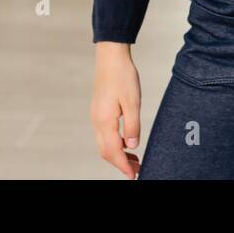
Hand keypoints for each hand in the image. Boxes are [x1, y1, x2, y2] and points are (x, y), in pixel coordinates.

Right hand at [90, 42, 142, 177]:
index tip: (133, 175)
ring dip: (118, 154)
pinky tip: (126, 141)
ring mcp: (96, 116)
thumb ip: (132, 126)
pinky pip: (104, 134)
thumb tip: (132, 147)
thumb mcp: (133, 102)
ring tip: (134, 159)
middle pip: (106, 151)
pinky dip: (115, 143)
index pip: (113, 151)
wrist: (111, 57)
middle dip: (120, 163)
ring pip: (104, 143)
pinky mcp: (99, 111)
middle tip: (136, 170)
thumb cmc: (123, 76)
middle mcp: (97, 121)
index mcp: (104, 121)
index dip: (123, 166)